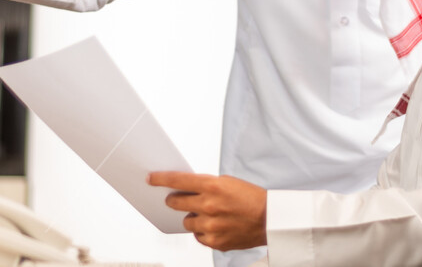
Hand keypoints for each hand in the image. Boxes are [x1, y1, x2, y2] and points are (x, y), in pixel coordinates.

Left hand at [148, 172, 266, 251]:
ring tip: (207, 214)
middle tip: (176, 199)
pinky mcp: (215, 241)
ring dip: (193, 217)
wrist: (270, 219)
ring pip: (186, 221)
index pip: (178, 180)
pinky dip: (203, 231)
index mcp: (213, 186)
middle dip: (174, 200)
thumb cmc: (252, 199)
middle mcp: (210, 205)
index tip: (151, 179)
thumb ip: (206, 185)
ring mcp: (211, 225)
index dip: (161, 179)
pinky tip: (214, 225)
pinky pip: (198, 236)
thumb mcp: (229, 182)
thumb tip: (186, 188)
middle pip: (176, 202)